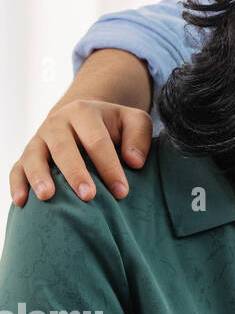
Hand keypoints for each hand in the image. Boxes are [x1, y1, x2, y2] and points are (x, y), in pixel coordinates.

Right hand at [9, 100, 153, 205]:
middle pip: (64, 148)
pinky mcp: (27, 153)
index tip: (121, 191)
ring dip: (39, 176)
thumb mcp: (133, 121)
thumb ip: (139, 135)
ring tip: (47, 197)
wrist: (82, 116)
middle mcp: (57, 123)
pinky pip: (17, 167)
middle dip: (75, 173)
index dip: (109, 167)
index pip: (97, 141)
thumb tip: (134, 162)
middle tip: (88, 196)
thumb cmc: (113, 125)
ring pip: (34, 156)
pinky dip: (17, 183)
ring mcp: (39, 138)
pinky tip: (21, 201)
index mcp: (83, 112)